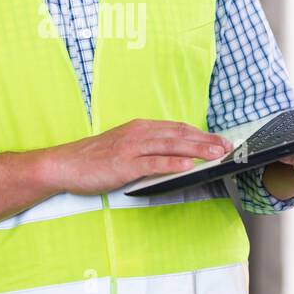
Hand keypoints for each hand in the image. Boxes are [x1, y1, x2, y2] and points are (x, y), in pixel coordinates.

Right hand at [44, 119, 232, 194]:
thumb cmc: (94, 159)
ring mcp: (131, 148)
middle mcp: (138, 133)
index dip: (201, 133)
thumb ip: (147, 148)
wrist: (65, 164)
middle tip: (228, 146)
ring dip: (197, 149)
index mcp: (140, 128)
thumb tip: (173, 155)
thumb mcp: (124, 146)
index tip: (220, 139)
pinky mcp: (124, 164)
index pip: (178, 128)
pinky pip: (153, 162)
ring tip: (217, 153)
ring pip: (171, 145)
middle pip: (179, 134)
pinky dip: (172, 163)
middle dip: (207, 140)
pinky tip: (188, 165)